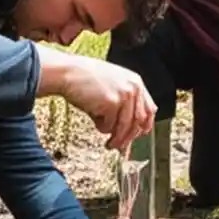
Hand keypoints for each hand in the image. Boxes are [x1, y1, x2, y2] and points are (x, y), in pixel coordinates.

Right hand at [37, 48, 155, 150]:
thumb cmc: (85, 79)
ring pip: (125, 127)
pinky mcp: (111, 103)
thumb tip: (128, 129)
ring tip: (109, 144)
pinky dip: (102, 127)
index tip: (138, 135)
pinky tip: (95, 121)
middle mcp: (133, 88)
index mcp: (136, 82)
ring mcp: (123, 95)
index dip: (145, 126)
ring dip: (117, 139)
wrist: (69, 72)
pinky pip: (110, 125)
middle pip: (139, 121)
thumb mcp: (112, 85)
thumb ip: (124, 102)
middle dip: (129, 137)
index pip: (150, 110)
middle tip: (120, 146)